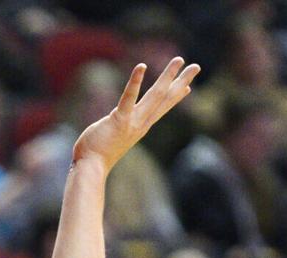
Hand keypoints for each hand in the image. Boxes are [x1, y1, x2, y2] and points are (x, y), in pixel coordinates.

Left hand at [72, 57, 199, 170]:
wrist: (91, 169)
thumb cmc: (96, 156)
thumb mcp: (113, 140)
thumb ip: (117, 131)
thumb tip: (113, 127)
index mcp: (140, 127)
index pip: (160, 109)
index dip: (174, 98)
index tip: (187, 87)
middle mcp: (141, 124)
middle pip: (165, 99)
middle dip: (180, 81)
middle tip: (196, 66)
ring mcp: (133, 122)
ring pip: (155, 95)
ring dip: (168, 76)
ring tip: (179, 60)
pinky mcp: (120, 119)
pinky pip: (129, 97)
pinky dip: (136, 81)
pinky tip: (142, 66)